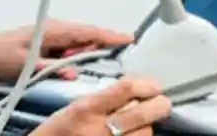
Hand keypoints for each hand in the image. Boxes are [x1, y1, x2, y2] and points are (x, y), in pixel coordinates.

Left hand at [0, 20, 133, 81]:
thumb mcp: (24, 65)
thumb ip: (49, 68)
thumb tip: (72, 70)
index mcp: (51, 31)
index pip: (87, 32)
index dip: (110, 36)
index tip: (129, 39)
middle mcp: (54, 31)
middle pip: (87, 39)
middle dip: (99, 50)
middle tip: (108, 63)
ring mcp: (51, 38)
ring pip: (79, 46)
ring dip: (84, 57)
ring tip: (80, 68)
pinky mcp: (47, 47)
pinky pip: (69, 52)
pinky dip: (75, 59)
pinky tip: (71, 69)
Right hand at [30, 77, 171, 135]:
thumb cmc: (54, 133)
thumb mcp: (71, 110)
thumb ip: (98, 102)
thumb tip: (129, 94)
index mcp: (85, 109)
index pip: (124, 90)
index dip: (145, 85)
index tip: (154, 85)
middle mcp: (100, 128)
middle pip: (141, 113)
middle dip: (158, 106)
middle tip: (163, 102)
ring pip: (145, 133)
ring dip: (147, 126)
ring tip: (143, 122)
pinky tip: (136, 134)